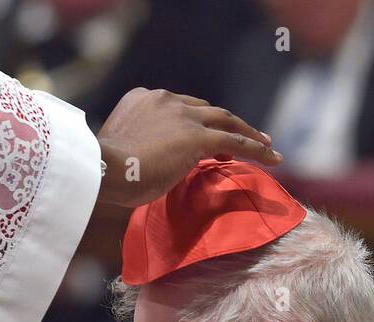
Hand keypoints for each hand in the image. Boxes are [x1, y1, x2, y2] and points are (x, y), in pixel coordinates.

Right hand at [95, 88, 280, 207]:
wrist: (102, 169)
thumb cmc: (101, 170)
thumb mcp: (118, 151)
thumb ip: (135, 150)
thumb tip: (139, 168)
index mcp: (142, 100)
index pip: (177, 108)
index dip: (194, 121)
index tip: (205, 135)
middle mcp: (165, 100)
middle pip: (205, 110)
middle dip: (226, 123)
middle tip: (244, 135)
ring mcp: (183, 116)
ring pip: (225, 120)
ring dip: (248, 133)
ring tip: (266, 145)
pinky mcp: (197, 137)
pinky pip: (235, 141)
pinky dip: (256, 148)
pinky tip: (272, 158)